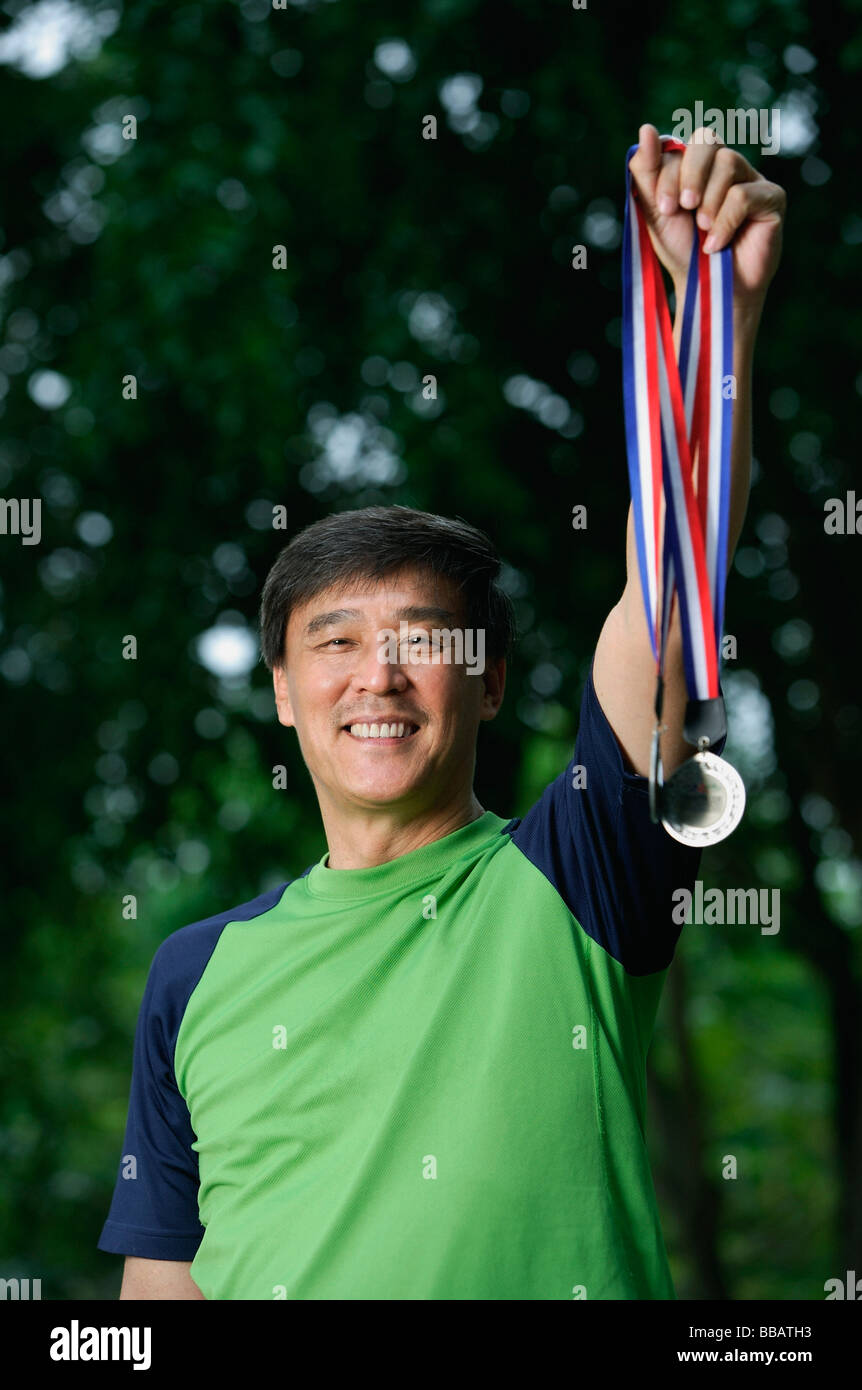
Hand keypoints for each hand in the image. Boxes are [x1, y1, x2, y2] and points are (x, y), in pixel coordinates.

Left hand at [628, 122, 785, 309]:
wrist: (708, 289)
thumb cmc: (683, 251)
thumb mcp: (657, 212)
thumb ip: (647, 171)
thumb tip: (646, 129)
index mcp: (695, 166)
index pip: (681, 146)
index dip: (669, 174)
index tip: (665, 208)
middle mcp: (725, 167)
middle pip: (707, 140)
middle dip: (690, 174)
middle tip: (683, 208)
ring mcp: (750, 179)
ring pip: (728, 162)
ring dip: (709, 202)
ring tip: (703, 231)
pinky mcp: (772, 197)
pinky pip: (744, 194)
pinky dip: (725, 221)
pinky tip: (717, 243)